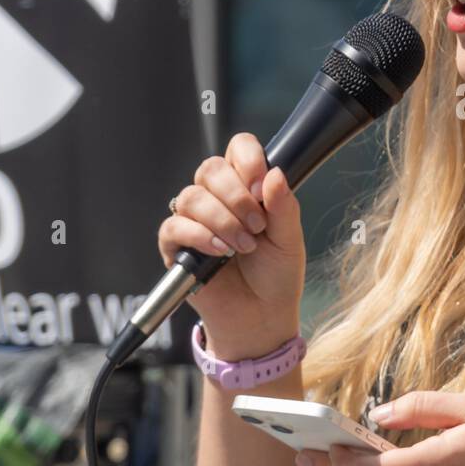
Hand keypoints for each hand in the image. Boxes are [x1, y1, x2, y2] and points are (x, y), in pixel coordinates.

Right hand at [157, 132, 305, 359]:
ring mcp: (194, 221)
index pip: (239, 148)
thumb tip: (275, 173)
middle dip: (236, 195)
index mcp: (247, 187)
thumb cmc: (277, 275)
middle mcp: (218, 198)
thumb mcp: (290, 239)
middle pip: (210, 168)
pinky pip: (174, 226)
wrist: (262, 317)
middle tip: (258, 225)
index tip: (261, 187)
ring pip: (192, 197)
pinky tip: (220, 252)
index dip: (248, 159)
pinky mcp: (176, 247)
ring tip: (244, 246)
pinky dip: (199, 236)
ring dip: (222, 220)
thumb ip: (283, 206)